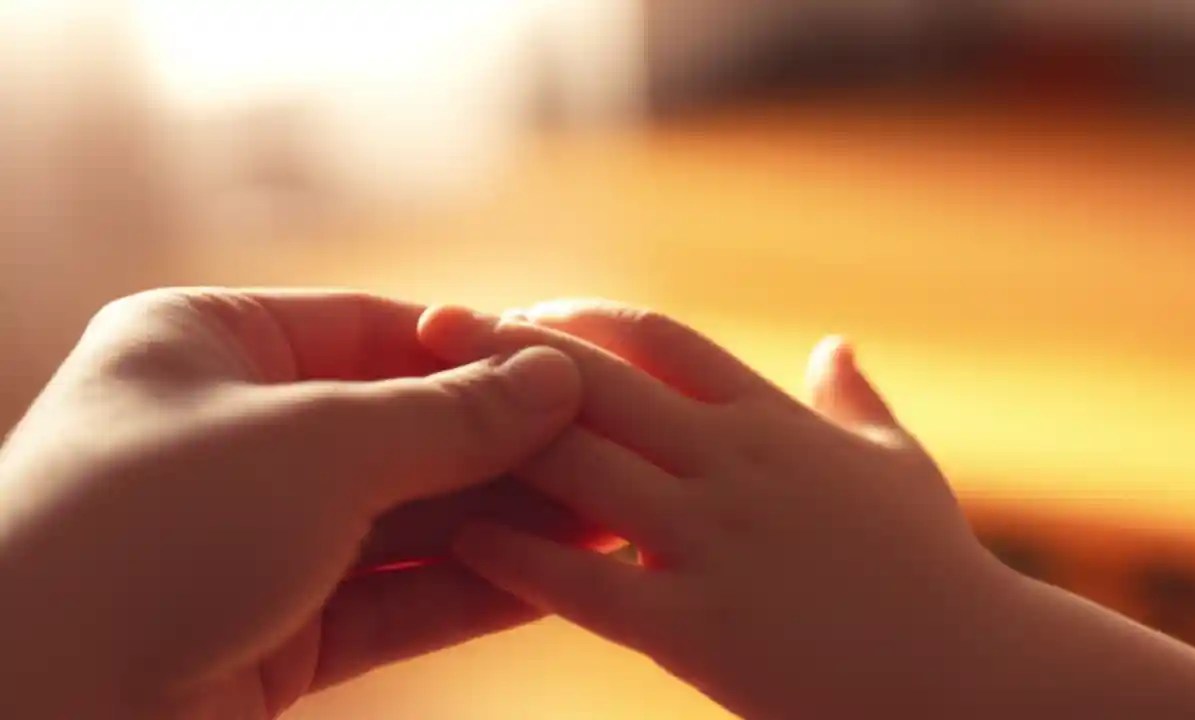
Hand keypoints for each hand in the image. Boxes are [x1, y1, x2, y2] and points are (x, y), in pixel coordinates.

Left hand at [0, 289, 580, 718]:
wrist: (24, 712)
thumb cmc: (146, 532)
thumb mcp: (316, 445)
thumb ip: (447, 415)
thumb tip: (556, 374)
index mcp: (206, 345)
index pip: (375, 329)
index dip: (480, 351)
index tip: (575, 372)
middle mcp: (226, 435)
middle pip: (400, 429)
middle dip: (506, 449)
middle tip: (613, 456)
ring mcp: (246, 539)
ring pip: (401, 521)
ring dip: (502, 523)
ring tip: (606, 518)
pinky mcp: (265, 634)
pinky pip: (386, 599)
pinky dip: (466, 591)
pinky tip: (551, 579)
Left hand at [418, 301, 1005, 717]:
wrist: (976, 678)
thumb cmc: (936, 571)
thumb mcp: (900, 464)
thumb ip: (856, 399)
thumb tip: (837, 342)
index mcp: (774, 421)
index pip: (658, 337)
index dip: (581, 318)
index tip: (525, 310)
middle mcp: (736, 465)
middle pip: (598, 384)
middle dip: (506, 348)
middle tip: (432, 322)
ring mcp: (717, 544)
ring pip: (581, 470)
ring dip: (494, 437)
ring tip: (419, 411)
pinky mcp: (703, 631)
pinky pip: (588, 587)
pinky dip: (520, 561)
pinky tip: (465, 543)